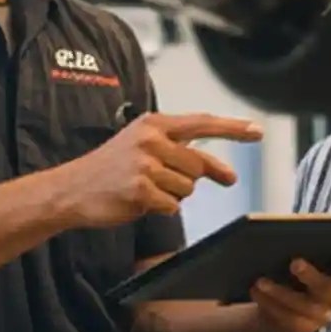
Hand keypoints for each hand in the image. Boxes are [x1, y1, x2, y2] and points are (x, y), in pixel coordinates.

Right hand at [59, 112, 262, 228]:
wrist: (72, 189)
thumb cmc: (114, 169)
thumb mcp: (147, 149)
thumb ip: (185, 154)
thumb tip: (227, 173)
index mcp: (154, 124)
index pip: (203, 123)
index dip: (233, 128)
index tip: (258, 131)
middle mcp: (151, 139)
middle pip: (198, 165)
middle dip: (187, 179)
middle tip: (159, 180)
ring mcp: (145, 163)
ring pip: (188, 188)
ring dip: (171, 195)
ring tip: (143, 187)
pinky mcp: (140, 189)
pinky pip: (172, 206)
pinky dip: (160, 208)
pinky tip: (138, 200)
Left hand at [251, 247, 330, 331]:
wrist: (286, 304)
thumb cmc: (299, 273)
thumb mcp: (308, 261)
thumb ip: (309, 250)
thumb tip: (293, 233)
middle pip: (326, 291)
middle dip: (311, 276)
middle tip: (295, 262)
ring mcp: (319, 318)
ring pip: (300, 307)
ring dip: (279, 293)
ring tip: (260, 280)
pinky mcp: (301, 330)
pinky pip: (284, 320)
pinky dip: (268, 304)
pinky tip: (255, 291)